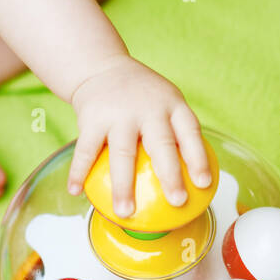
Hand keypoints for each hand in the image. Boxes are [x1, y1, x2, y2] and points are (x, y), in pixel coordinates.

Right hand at [66, 56, 210, 219]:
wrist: (102, 66)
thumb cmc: (142, 94)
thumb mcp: (166, 100)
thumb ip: (176, 132)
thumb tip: (193, 180)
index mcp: (170, 104)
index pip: (189, 131)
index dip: (198, 157)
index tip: (204, 183)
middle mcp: (147, 108)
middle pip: (160, 144)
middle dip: (170, 174)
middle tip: (177, 201)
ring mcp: (119, 114)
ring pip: (122, 153)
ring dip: (123, 185)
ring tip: (125, 212)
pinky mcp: (92, 118)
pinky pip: (85, 150)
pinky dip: (79, 172)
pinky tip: (76, 192)